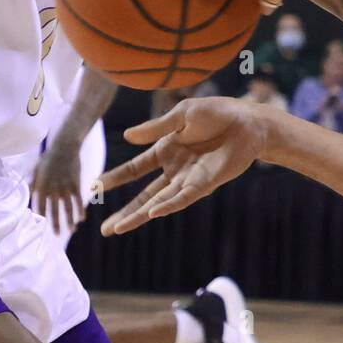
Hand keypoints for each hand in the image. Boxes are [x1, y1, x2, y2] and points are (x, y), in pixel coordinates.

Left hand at [30, 142, 85, 236]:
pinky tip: (81, 219)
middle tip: (57, 235)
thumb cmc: (48, 158)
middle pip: (54, 211)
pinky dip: (80, 210)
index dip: (41, 217)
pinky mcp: (76, 184)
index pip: (40, 206)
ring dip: (70, 221)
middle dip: (56, 224)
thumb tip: (27, 193)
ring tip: (71, 231)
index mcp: (41, 186)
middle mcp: (53, 189)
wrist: (65, 147)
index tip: (41, 226)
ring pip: (68, 208)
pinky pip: (78, 200)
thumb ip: (32, 182)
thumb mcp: (35, 169)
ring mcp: (66, 188)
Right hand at [99, 98, 264, 234]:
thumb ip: (155, 128)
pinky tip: (152, 213)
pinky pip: (183, 197)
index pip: (135, 169)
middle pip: (144, 195)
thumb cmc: (217, 113)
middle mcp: (175, 168)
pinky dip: (167, 205)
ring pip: (158, 202)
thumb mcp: (181, 115)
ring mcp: (189, 178)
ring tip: (117, 228)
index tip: (94, 188)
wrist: (248, 121)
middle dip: (124, 212)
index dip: (115, 178)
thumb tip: (126, 137)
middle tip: (104, 229)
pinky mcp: (205, 183)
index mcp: (166, 149)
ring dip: (138, 215)